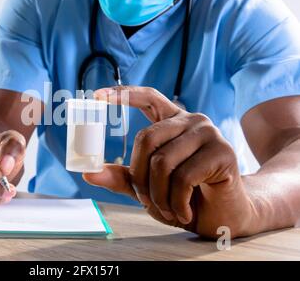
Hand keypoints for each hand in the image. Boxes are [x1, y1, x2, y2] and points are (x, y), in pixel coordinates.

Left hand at [83, 86, 255, 238]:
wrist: (222, 217)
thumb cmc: (185, 197)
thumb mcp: (148, 187)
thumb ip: (123, 177)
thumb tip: (88, 174)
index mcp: (172, 122)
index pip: (148, 98)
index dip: (124, 94)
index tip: (98, 95)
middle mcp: (191, 121)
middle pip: (145, 139)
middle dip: (139, 178)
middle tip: (146, 201)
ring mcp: (208, 133)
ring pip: (162, 162)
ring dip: (158, 196)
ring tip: (167, 210)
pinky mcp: (223, 152)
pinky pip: (183, 177)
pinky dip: (176, 203)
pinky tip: (183, 212)